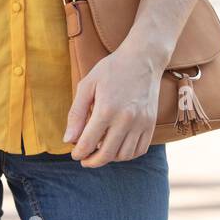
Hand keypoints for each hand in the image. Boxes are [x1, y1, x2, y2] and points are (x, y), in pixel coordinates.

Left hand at [63, 46, 160, 165]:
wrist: (144, 58)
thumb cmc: (112, 69)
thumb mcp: (87, 85)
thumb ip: (76, 113)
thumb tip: (68, 139)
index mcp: (106, 109)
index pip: (89, 143)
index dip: (79, 153)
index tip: (75, 153)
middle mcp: (126, 119)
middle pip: (107, 154)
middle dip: (92, 161)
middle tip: (85, 160)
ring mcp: (141, 122)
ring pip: (124, 155)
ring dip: (110, 158)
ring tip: (101, 151)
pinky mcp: (151, 123)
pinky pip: (140, 149)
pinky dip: (127, 154)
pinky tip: (118, 147)